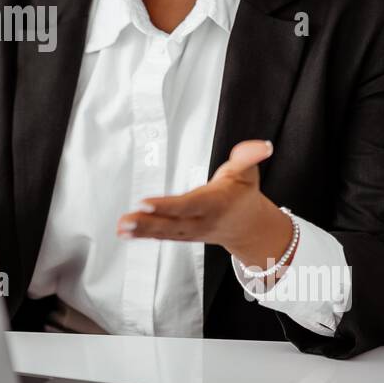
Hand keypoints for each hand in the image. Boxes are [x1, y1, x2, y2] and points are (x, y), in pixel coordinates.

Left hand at [116, 139, 294, 271]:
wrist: (249, 228)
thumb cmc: (243, 195)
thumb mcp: (247, 173)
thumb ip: (248, 157)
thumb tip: (262, 145)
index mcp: (214, 204)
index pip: (188, 205)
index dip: (167, 206)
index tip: (145, 203)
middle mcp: (201, 221)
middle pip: (172, 223)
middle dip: (148, 223)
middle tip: (126, 220)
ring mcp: (191, 232)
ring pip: (164, 233)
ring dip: (141, 230)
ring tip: (122, 227)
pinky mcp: (182, 235)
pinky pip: (162, 236)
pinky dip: (143, 236)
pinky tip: (124, 232)